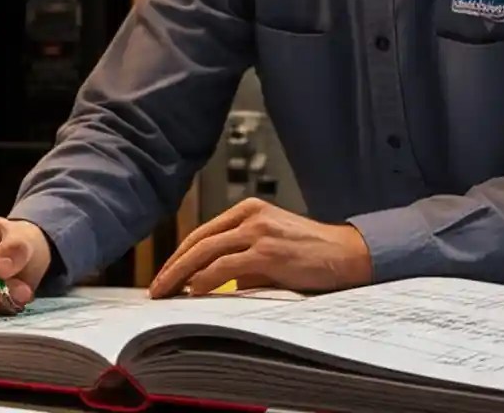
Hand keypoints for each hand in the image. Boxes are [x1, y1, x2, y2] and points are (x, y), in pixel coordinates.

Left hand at [147, 197, 371, 297]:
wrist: (347, 254)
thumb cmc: (310, 254)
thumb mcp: (269, 250)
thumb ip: (240, 261)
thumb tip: (207, 283)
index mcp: (248, 210)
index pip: (202, 233)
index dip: (179, 256)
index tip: (165, 275)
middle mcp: (250, 216)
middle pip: (198, 241)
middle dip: (172, 266)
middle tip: (156, 288)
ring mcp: (258, 232)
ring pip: (205, 252)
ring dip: (181, 274)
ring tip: (167, 293)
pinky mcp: (267, 252)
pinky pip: (225, 266)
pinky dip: (206, 279)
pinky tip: (195, 291)